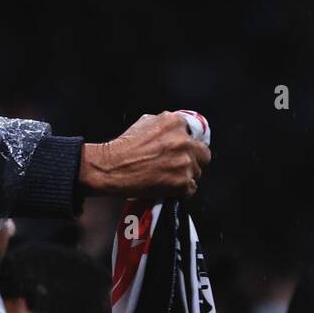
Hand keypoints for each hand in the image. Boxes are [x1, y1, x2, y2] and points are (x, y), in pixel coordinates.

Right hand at [78, 111, 210, 198]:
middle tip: (177, 163)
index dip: (187, 142)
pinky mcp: (182, 182)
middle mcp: (183, 142)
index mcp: (174, 123)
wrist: (110, 168)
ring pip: (197, 172)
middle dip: (192, 158)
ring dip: (185, 174)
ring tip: (166, 175)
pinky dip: (180, 189)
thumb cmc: (122, 148)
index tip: (181, 148)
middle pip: (203, 153)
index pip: (195, 133)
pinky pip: (191, 188)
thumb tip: (176, 129)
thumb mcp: (143, 123)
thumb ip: (164, 123)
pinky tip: (167, 185)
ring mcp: (184, 163)